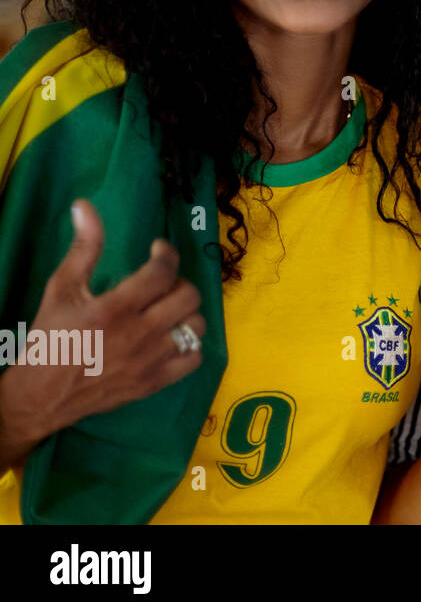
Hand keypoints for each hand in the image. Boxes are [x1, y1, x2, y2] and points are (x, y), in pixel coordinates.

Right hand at [0, 200, 206, 457]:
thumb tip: (85, 206)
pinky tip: (172, 338)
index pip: (162, 272)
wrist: (42, 395)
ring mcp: (150, 361)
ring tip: (167, 311)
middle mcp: (139, 334)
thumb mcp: (61, 288)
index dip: (167, 253)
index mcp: (115, 308)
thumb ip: (83, 248)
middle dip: (179, 283)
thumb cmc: (51, 337)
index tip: (158, 250)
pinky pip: (193, 359)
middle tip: (163, 284)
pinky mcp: (154, 383)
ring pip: (196, 327)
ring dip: (186, 314)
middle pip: (188, 297)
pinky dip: (189, 346)